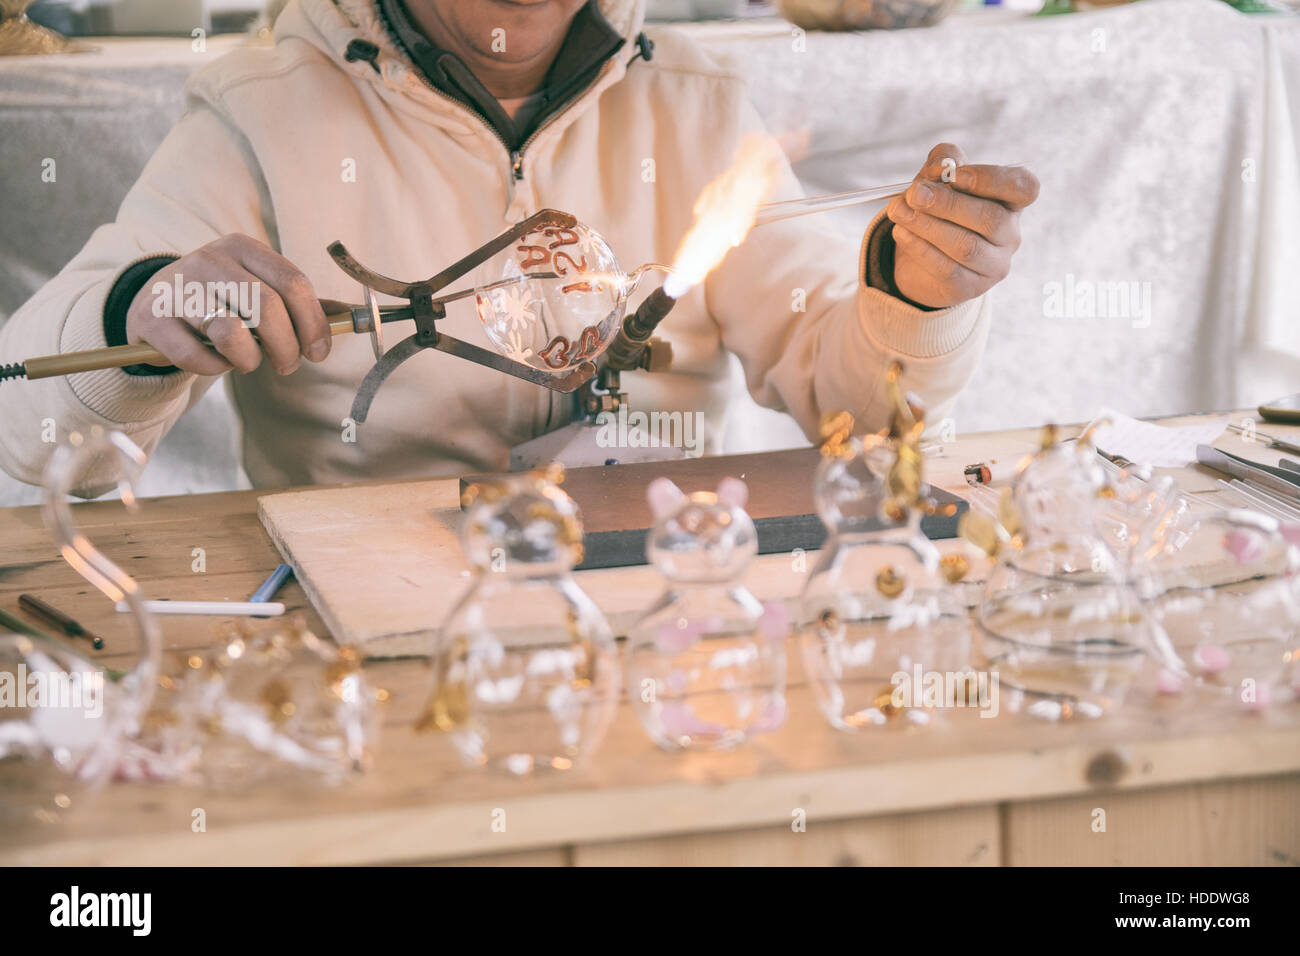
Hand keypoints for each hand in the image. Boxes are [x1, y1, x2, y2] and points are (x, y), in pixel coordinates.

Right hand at [125, 234, 329, 375]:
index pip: (293, 283)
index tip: (319, 352)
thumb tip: (353, 317)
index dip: (314, 324)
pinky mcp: (153, 318)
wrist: (155, 303)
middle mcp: (209, 260)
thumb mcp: (257, 287)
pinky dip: (214, 368)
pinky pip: (196, 356)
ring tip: (248, 361)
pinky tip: (216, 361)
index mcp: (243, 247)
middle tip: (287, 365)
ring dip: (250, 360)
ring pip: (231, 334)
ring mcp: (178, 287)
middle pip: (267, 308)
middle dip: (287, 348)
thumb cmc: (222, 300)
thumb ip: (300, 303)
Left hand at [884, 144, 1038, 308]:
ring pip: (967, 246)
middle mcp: (1010, 234)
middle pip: (990, 219)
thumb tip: (942, 166)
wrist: (920, 256)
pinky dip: (920, 249)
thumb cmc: (938, 208)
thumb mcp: (938, 178)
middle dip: (948, 204)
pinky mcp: (970, 288)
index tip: (956, 175)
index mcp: (1011, 201)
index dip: (992, 180)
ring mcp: (994, 265)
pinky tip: (901, 232)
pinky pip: (947, 269)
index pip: (1025, 188)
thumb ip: (943, 161)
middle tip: (914, 193)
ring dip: (928, 226)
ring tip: (898, 211)